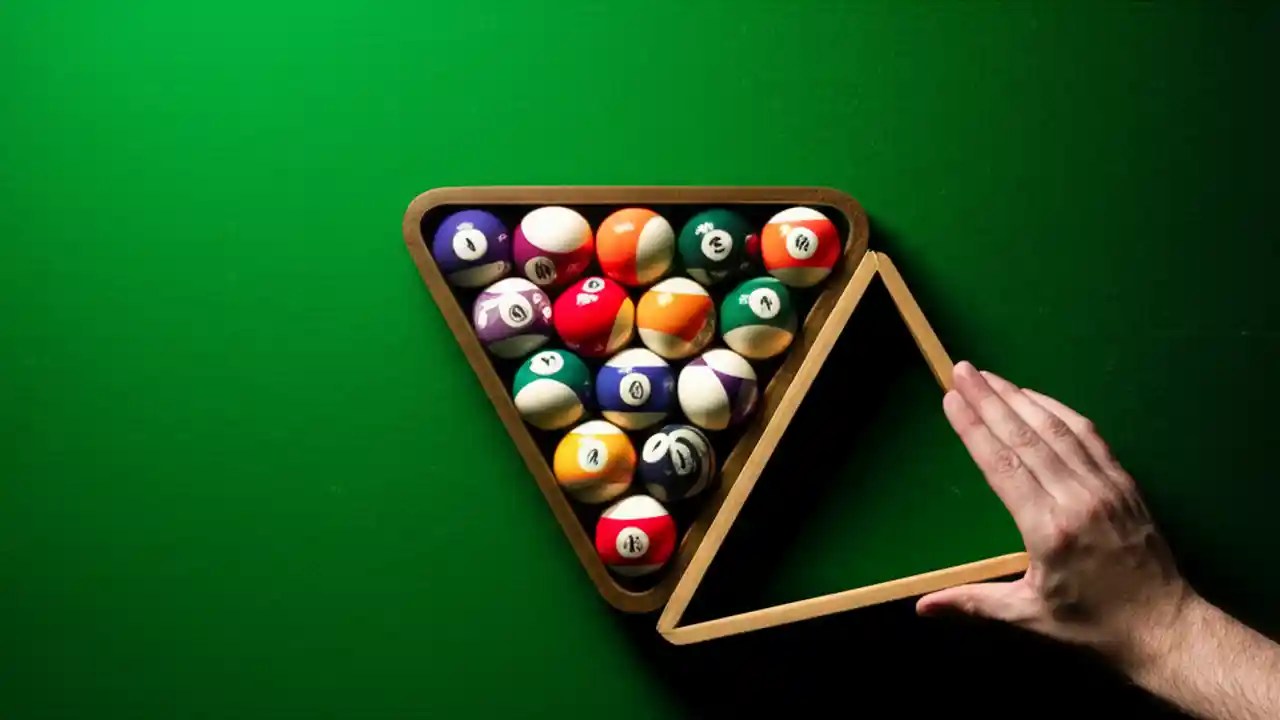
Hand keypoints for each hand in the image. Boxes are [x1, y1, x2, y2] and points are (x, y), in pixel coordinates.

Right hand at [916, 361, 1192, 672]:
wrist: (1165, 627)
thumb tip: (921, 606)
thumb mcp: (1028, 616)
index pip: (1002, 466)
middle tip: (963, 370)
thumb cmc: (1093, 625)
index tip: (952, 398)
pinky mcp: (1125, 483)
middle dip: (990, 399)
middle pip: (1025, 437)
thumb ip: (972, 601)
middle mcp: (1077, 499)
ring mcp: (1105, 487)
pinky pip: (1089, 436)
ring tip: (990, 377)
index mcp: (1048, 531)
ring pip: (1057, 429)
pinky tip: (1036, 398)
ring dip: (1020, 398)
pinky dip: (1059, 411)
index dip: (974, 428)